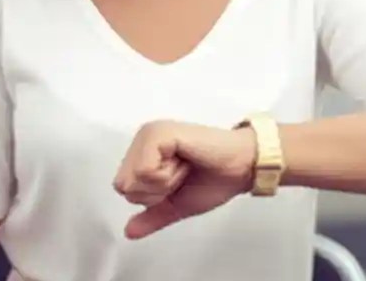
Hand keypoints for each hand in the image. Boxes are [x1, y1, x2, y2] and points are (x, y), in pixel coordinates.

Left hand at [113, 120, 256, 239]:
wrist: (241, 167)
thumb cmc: (214, 180)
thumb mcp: (177, 205)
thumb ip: (153, 216)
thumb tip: (128, 232)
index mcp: (144, 152)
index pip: (124, 188)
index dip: (152, 196)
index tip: (179, 180)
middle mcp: (143, 138)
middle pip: (124, 185)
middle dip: (156, 191)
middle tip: (182, 174)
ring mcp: (150, 133)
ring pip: (134, 179)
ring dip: (164, 182)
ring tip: (185, 167)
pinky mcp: (160, 133)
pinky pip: (146, 171)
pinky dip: (167, 176)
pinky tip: (185, 162)